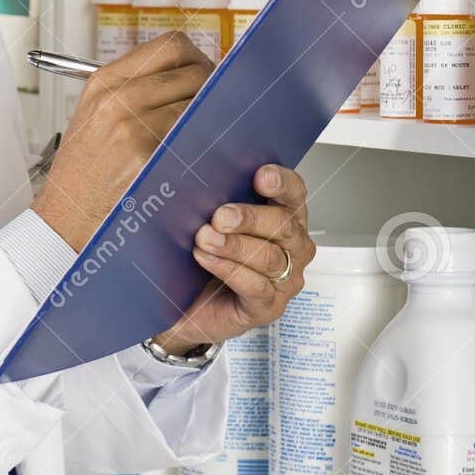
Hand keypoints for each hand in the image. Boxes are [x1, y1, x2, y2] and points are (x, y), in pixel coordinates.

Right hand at [33, 32, 212, 253]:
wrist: (64, 221)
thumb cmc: (83, 175)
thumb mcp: (94, 118)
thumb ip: (135, 90)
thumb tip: (190, 75)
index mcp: (104, 82)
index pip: (171, 45)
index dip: (197, 59)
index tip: (202, 77)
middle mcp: (118, 98)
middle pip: (194, 70)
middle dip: (212, 88)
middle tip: (213, 108)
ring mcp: (133, 128)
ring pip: (200, 103)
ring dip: (211, 118)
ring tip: (204, 135)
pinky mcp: (147, 157)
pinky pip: (196, 138)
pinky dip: (205, 145)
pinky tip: (198, 156)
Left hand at [154, 164, 315, 353]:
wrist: (181, 306)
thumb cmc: (197, 259)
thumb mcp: (200, 218)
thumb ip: (203, 193)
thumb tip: (182, 167)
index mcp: (282, 216)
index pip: (294, 193)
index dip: (282, 183)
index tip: (261, 176)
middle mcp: (291, 247)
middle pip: (284, 225)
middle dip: (250, 217)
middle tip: (220, 217)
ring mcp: (284, 279)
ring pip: (269, 257)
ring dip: (234, 246)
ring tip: (204, 239)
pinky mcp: (268, 307)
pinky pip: (255, 286)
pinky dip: (229, 270)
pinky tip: (206, 260)